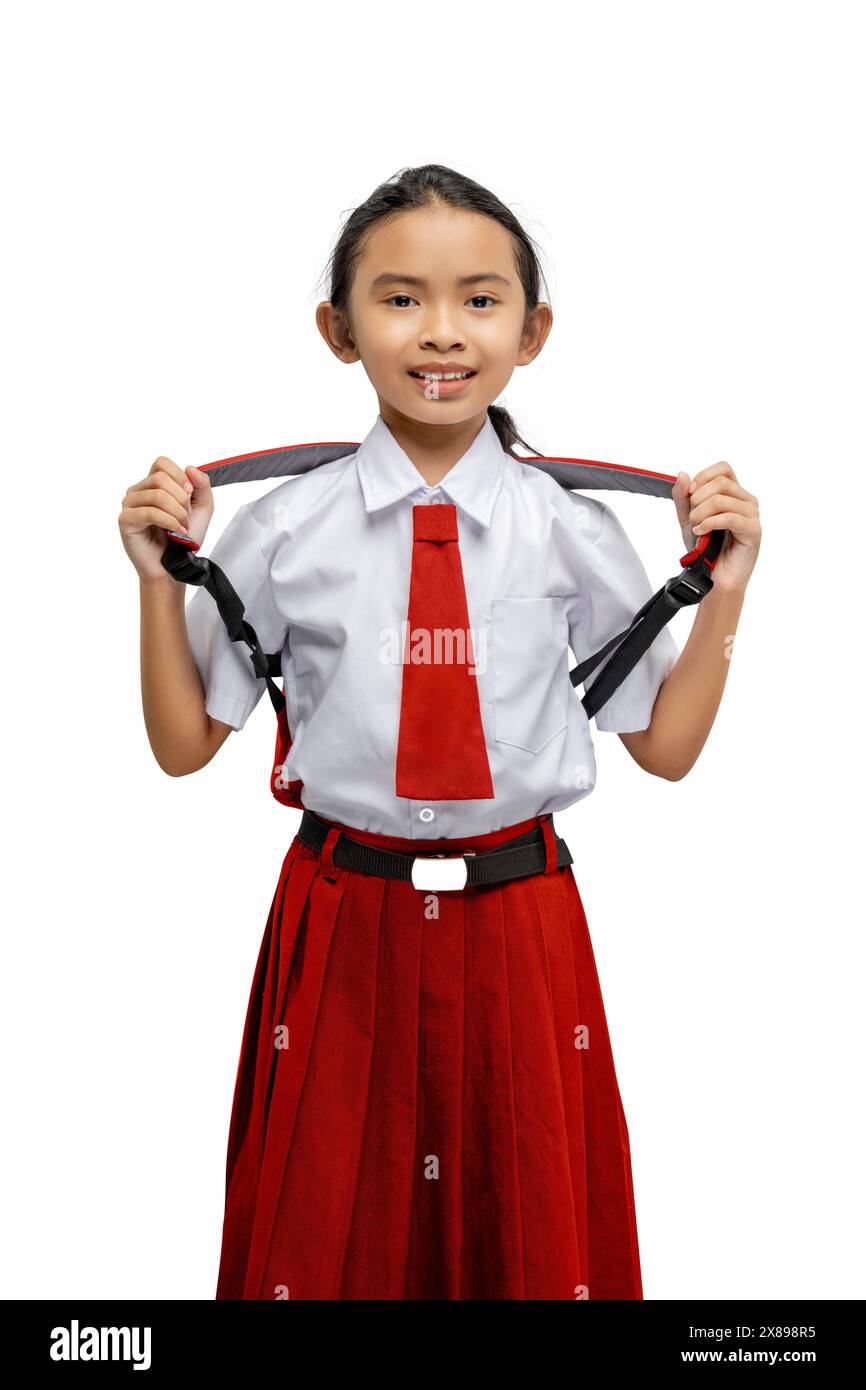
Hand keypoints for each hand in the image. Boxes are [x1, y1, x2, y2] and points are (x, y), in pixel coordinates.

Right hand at [118, 456, 213, 583]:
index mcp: (153, 484)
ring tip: (182, 527)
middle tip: (186, 517)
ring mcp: (130, 504)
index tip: (190, 494)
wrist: (175, 566)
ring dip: (177, 513)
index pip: (162, 463)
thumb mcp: (202, 509)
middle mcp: (138, 491)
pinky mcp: (126, 520)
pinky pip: (150, 512)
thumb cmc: (183, 538)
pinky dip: (169, 522)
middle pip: (161, 478)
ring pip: (157, 495)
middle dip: (181, 499)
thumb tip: (190, 468)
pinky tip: (176, 531)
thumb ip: (202, 485)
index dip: (179, 476)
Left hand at [671, 462, 760, 594]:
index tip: (689, 495)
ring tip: (696, 529)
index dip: (702, 477)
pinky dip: (710, 523)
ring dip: (701, 514)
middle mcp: (746, 500)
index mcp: (734, 493)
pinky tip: (701, 532)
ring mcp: (752, 515)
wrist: (712, 577)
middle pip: (720, 482)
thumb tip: (682, 474)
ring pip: (722, 499)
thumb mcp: (688, 519)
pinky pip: (730, 518)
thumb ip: (683, 497)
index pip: (723, 469)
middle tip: (692, 518)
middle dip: (697, 499)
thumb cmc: (705, 549)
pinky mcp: (754, 531)